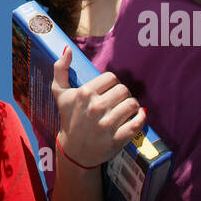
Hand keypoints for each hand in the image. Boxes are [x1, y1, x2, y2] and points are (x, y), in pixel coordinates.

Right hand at [52, 46, 145, 168]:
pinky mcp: (117, 139)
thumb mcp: (60, 93)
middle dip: (122, 95)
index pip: (111, 78)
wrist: (74, 151)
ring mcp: (107, 124)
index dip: (112, 84)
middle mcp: (96, 107)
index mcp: (85, 93)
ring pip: (132, 104)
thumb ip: (60, 69)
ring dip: (132, 107)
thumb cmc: (69, 118)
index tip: (108, 91)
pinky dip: (140, 119)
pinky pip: (137, 123)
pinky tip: (136, 118)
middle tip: (117, 102)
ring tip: (125, 110)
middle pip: (124, 90)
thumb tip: (67, 50)